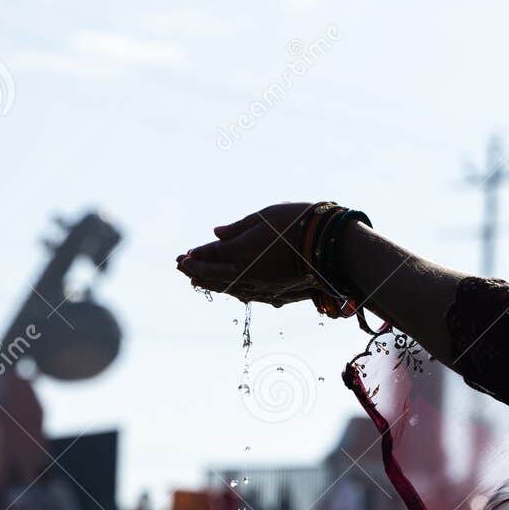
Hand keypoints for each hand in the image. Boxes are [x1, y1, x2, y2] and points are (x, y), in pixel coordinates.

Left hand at [177, 202, 325, 306]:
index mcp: (241, 249)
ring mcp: (259, 283)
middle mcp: (246, 270)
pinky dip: (229, 290)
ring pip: (227, 286)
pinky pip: (243, 293)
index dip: (197, 254)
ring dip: (209, 282)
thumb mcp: (265, 216)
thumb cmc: (297, 222)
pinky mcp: (273, 291)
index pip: (211, 253)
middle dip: (195, 269)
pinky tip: (225, 288)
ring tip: (195, 280)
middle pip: (213, 272)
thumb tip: (215, 234)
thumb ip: (238, 228)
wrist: (329, 246)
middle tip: (179, 267)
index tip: (184, 254)